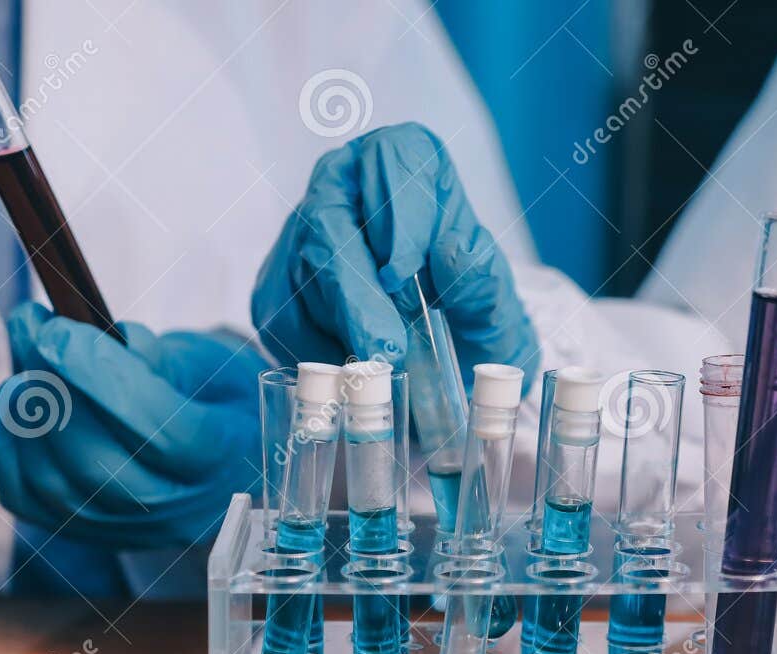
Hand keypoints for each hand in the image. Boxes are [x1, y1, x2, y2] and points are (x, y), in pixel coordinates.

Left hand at [0, 303, 268, 550]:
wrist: (219, 448)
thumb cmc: (215, 396)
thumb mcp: (210, 363)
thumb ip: (159, 356)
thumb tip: (92, 339)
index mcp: (222, 461)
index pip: (161, 431)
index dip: (103, 380)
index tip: (61, 331)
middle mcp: (176, 511)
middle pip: (98, 466)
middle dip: (53, 392)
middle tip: (34, 328)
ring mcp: (126, 529)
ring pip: (55, 484)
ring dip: (26, 414)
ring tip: (27, 358)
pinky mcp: (83, 529)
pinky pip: (26, 496)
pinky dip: (9, 445)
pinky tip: (17, 402)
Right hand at [252, 121, 537, 386]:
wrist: (450, 362)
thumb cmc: (474, 321)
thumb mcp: (497, 312)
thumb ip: (482, 284)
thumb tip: (450, 252)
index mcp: (409, 162)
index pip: (391, 159)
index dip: (394, 214)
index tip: (404, 274)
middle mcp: (347, 183)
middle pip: (329, 219)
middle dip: (355, 292)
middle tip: (385, 347)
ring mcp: (304, 231)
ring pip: (300, 270)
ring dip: (337, 327)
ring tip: (376, 369)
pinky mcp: (279, 283)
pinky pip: (279, 313)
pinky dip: (310, 350)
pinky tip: (347, 371)